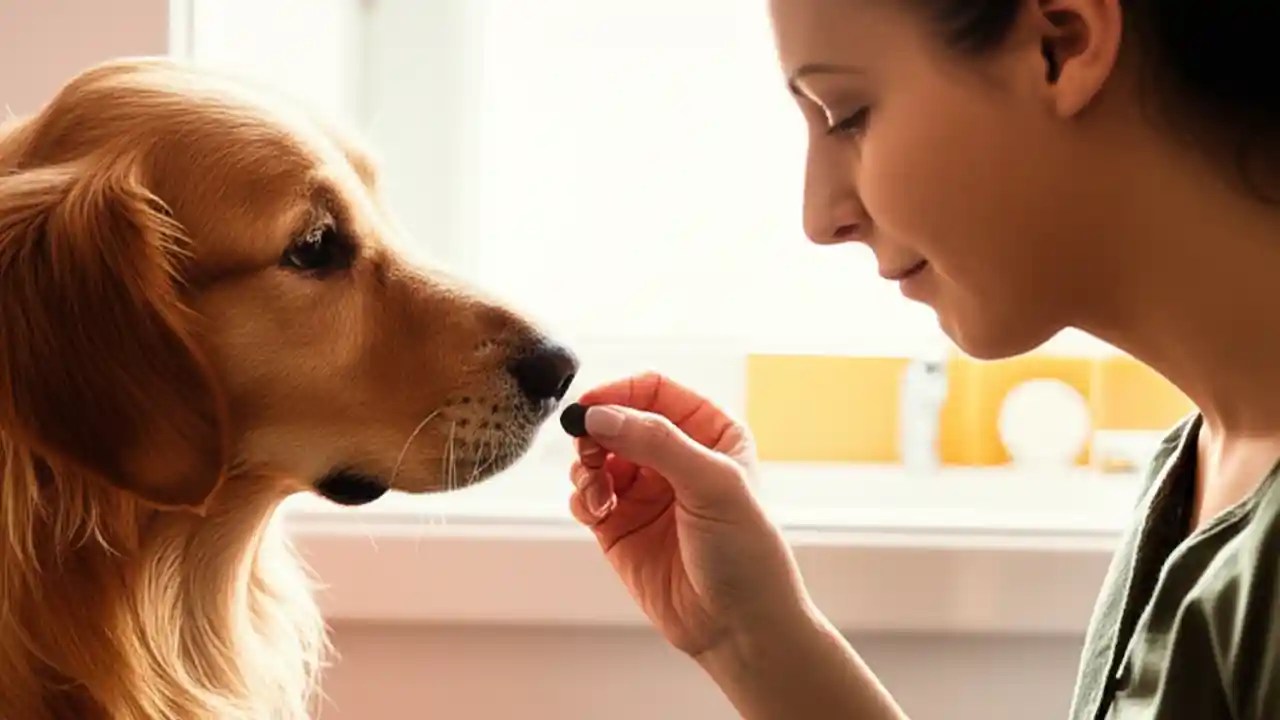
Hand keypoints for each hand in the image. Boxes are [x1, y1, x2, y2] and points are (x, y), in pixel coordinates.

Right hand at [567, 373, 811, 659]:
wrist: (739, 628)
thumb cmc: (747, 552)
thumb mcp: (713, 483)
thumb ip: (657, 442)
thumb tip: (599, 415)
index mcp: (711, 432)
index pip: (654, 391)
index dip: (619, 393)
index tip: (589, 408)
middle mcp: (676, 456)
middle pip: (618, 419)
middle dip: (596, 430)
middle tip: (588, 449)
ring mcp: (646, 491)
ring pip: (596, 455)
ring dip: (585, 465)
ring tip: (596, 488)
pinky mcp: (620, 526)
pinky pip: (586, 495)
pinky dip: (581, 496)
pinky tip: (596, 510)